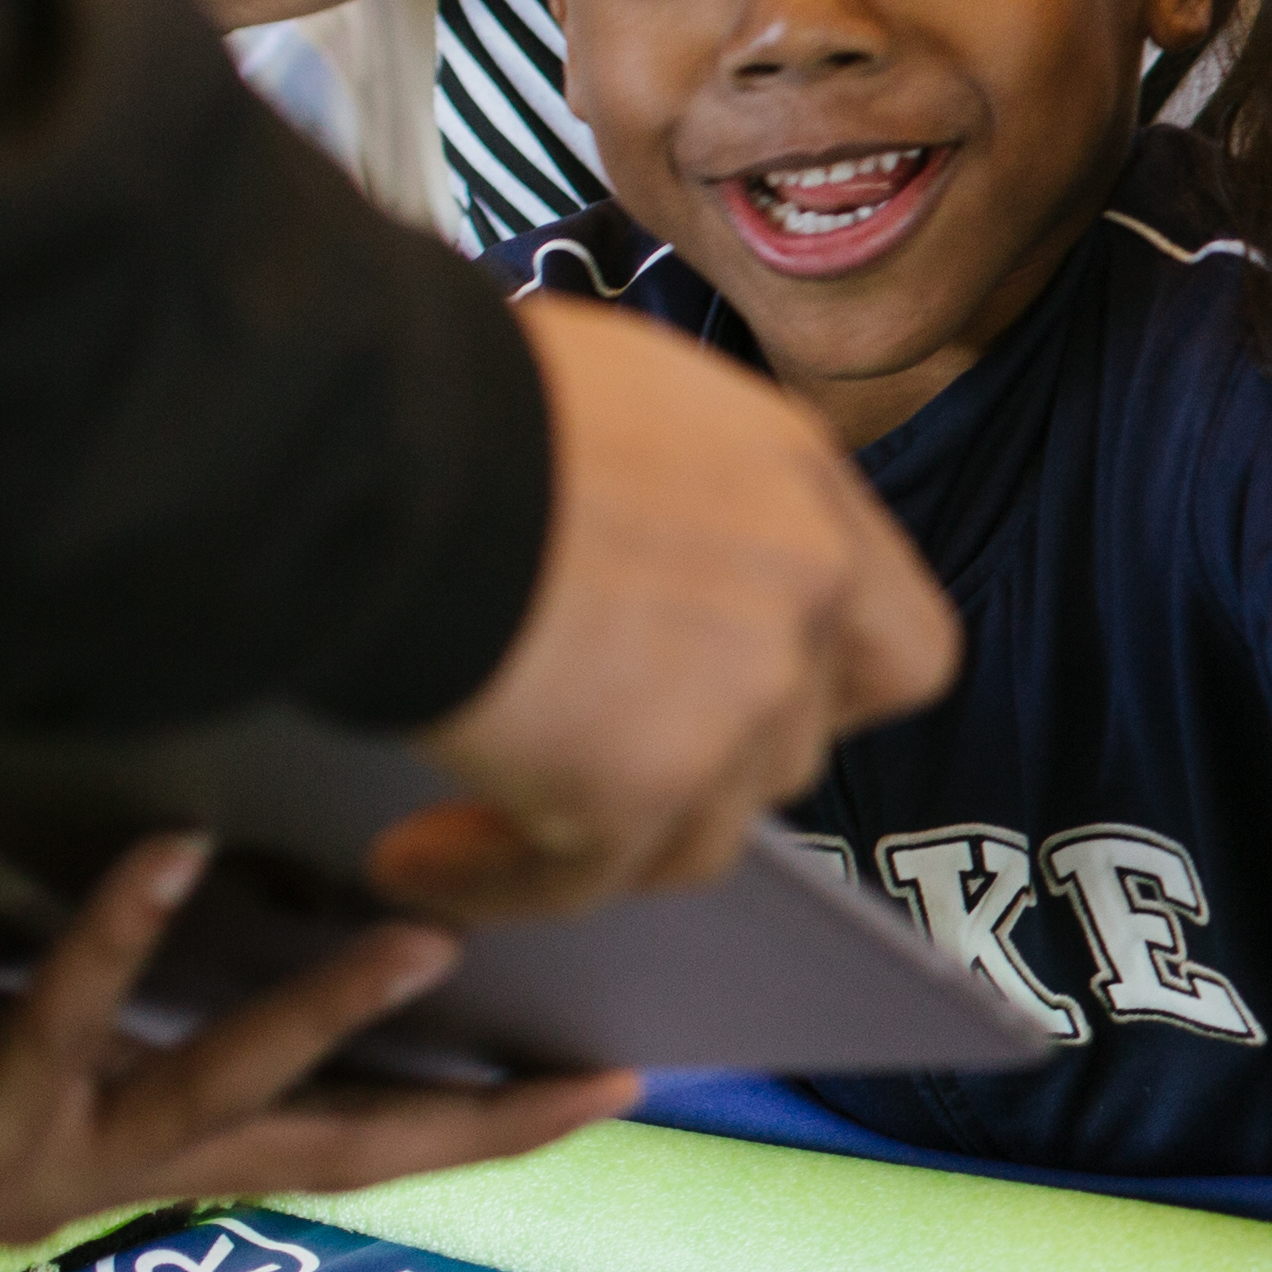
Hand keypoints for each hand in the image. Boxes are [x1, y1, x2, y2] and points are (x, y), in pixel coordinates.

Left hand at [0, 836, 633, 1246]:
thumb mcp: (9, 971)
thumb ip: (123, 936)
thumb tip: (266, 809)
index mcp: (136, 1139)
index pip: (351, 1133)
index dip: (486, 1117)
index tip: (615, 1083)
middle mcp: (112, 1173)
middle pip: (341, 1156)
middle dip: (481, 1124)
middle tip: (602, 1078)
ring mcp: (47, 1167)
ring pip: (230, 1094)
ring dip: (333, 1016)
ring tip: (427, 938)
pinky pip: (67, 1015)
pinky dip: (123, 935)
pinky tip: (174, 853)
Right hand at [382, 299, 957, 923]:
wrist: (372, 435)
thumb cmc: (458, 390)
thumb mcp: (625, 393)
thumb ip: (684, 489)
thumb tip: (642, 538)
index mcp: (802, 488)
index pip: (899, 645)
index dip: (824, 690)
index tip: (740, 699)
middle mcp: (800, 594)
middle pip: (792, 745)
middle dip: (697, 763)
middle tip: (590, 754)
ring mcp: (734, 698)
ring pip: (701, 832)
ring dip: (601, 837)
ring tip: (478, 820)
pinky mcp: (636, 785)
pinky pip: (578, 880)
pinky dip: (495, 881)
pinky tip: (417, 861)